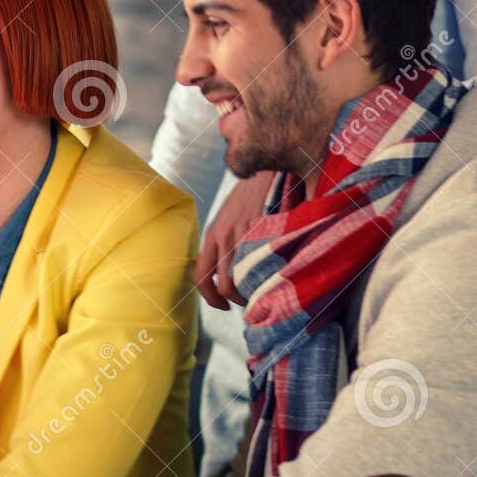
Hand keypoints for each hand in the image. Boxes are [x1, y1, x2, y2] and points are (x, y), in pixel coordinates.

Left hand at [194, 171, 273, 309]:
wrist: (264, 170)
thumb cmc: (250, 195)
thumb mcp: (230, 218)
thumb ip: (227, 241)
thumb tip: (231, 268)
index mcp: (212, 236)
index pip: (200, 276)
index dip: (209, 297)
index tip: (222, 304)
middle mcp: (222, 238)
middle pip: (219, 285)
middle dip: (231, 301)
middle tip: (244, 305)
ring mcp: (241, 236)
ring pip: (239, 280)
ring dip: (249, 294)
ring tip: (261, 294)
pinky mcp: (260, 232)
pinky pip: (260, 266)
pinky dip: (266, 279)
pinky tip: (275, 278)